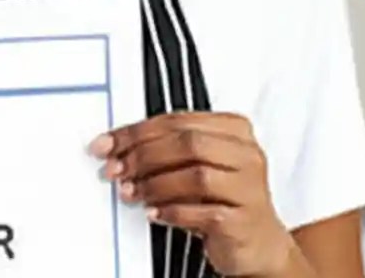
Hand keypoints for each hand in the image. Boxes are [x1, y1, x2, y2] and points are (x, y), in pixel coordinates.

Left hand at [90, 112, 298, 276]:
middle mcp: (247, 155)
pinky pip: (204, 212)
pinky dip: (172, 211)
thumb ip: (167, 151)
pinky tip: (154, 213)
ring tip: (130, 192)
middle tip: (114, 168)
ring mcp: (250, 188)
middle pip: (187, 144)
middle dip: (142, 155)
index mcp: (234, 130)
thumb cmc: (222, 200)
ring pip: (196, 175)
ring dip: (154, 184)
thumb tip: (116, 150)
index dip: (136, 132)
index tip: (106, 144)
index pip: (178, 120)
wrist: (258, 244)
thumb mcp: (199, 167)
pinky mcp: (245, 220)